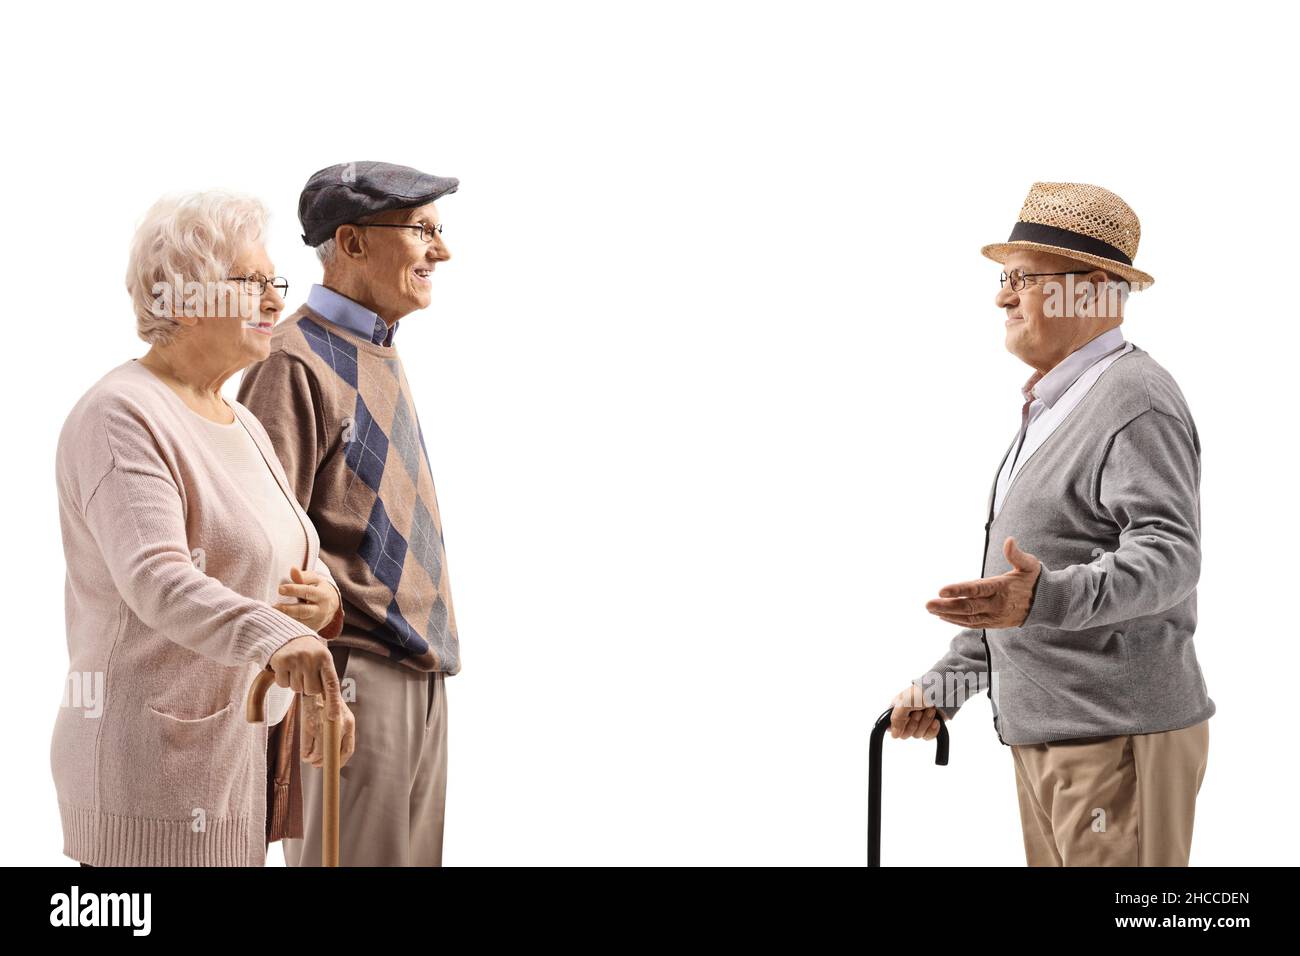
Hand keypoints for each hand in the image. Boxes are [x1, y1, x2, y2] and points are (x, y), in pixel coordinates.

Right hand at [267, 635, 343, 721]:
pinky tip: (286, 669)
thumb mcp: (322, 660)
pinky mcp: (281, 662)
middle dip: (308, 687)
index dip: (333, 702)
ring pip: (296, 689)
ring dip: (296, 683)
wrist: (287, 636)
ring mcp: (296, 659)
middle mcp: (312, 658)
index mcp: (326, 659)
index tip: (333, 717)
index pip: (331, 684)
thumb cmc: (309, 653)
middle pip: (312, 691)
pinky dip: (284, 680)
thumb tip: (332, 708)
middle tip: (306, 673)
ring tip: (296, 668)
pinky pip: (283, 684)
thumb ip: (326, 679)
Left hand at [274, 566, 339, 633]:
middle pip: (303, 611)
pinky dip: (288, 627)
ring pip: (300, 623)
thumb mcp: (315, 580)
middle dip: (288, 609)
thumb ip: (303, 576)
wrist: (332, 606)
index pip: (307, 592)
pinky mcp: (311, 630)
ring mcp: (316, 622)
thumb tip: (293, 569)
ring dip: (286, 620)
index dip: (293, 590)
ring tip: (272, 616)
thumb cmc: (318, 589)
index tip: (280, 589)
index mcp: (322, 595)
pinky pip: (298, 630)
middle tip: (273, 606)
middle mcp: (320, 610)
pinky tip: (276, 624)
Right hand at [300, 695, 355, 768]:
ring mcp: (323, 727)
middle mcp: (337, 726)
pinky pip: (306, 749)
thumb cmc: (327, 702)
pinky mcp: (309, 726)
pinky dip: (305, 754)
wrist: (314, 687)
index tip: (334, 766)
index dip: (341, 761)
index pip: (348, 749)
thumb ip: (340, 731)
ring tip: (310, 758)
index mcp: (348, 723)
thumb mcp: (340, 714)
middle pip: (332, 754)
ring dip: (313, 760)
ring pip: (318, 754)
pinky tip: (305, 754)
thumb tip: (333, 754)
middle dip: (324, 763)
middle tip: (318, 765)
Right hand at [888, 684, 942, 740]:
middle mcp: (906, 717)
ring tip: (930, 711)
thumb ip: (896, 719)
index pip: (892, 727)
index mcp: (897, 710)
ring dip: (925, 722)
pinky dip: (932, 729)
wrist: (943, 692)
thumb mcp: (904, 703)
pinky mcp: (929, 727)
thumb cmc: (923, 692)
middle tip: (919, 712)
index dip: (899, 727)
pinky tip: (935, 721)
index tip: (905, 720)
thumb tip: (894, 735)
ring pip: (917, 734)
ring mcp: (919, 722)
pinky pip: (928, 736)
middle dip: (914, 723)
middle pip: (906, 734)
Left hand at [925, 536, 1041, 628]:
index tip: (941, 590)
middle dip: (946, 605)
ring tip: (931, 610)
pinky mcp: (994, 623)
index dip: (958, 590)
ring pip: (968, 617)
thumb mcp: (1030, 564)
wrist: (1047, 604)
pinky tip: (943, 616)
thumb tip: (1009, 540)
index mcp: (1002, 587)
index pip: (977, 589)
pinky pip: (973, 623)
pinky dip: (957, 621)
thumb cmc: (1034, 580)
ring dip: (948, 614)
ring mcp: (995, 616)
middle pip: (968, 606)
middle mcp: (997, 604)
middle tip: (927, 604)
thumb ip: (1017, 554)